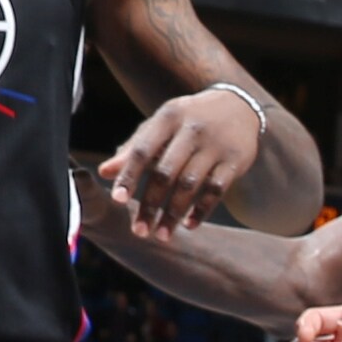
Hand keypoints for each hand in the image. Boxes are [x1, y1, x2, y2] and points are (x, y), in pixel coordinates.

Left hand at [99, 85, 264, 235]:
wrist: (238, 106)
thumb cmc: (187, 120)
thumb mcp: (161, 126)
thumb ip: (134, 149)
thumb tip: (103, 172)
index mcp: (168, 117)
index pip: (143, 150)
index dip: (129, 176)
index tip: (118, 201)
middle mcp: (192, 130)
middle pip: (166, 172)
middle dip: (150, 204)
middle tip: (139, 231)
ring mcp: (215, 146)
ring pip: (190, 185)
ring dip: (173, 214)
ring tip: (161, 235)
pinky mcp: (235, 160)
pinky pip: (216, 190)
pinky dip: (201, 210)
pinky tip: (188, 226)